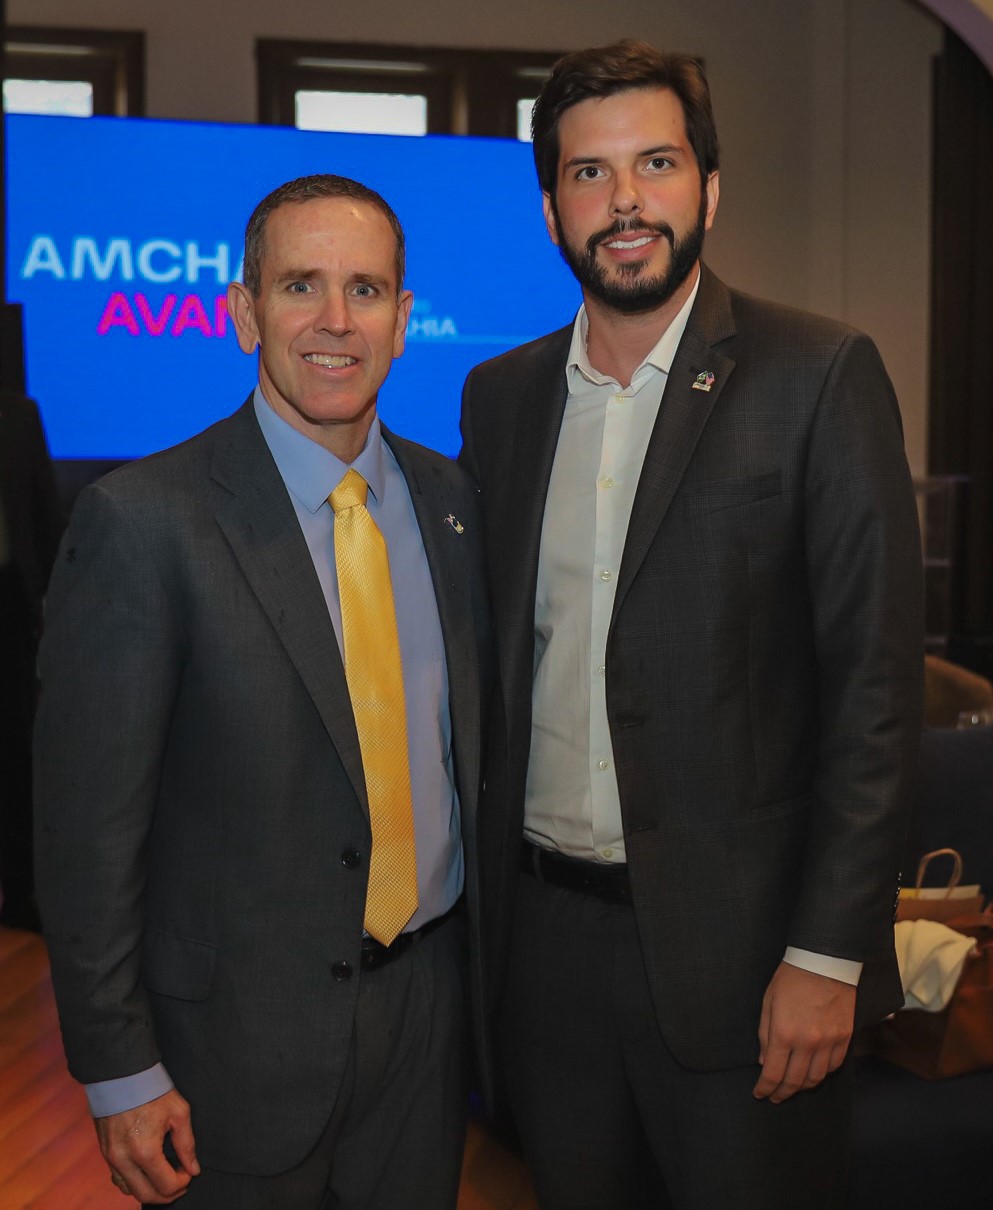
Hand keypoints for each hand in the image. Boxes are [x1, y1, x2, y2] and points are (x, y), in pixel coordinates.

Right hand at [95, 1089, 199, 1203]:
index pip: (166, 1185)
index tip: (189, 1173)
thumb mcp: (178, 1113)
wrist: (122, 1075)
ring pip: (130, 1191)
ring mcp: (111, 1158)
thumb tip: (193, 1169)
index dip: (182, 1183)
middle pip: (147, 1195)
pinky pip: (118, 1179)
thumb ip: (187, 1144)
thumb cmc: (152, 1090)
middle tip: (181, 1181)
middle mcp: (124, 1160)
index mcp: (145, 1151)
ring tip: (165, 1177)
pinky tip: (146, 1172)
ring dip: (149, 1190)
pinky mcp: (105, 1153)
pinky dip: (133, 1183)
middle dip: (167, 1194)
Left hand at [753, 961, 854, 1102]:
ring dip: (802, 1087)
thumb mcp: (769, 1002)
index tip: (760, 1094)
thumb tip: (764, 1062)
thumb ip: (765, 1034)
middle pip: (795, 1081)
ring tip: (792, 1087)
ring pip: (816, 1078)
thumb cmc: (791, 978)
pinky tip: (813, 1072)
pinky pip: (834, 1066)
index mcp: (784, 1032)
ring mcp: (830, 1041)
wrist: (825, 961)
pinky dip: (822, 1073)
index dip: (765, 1088)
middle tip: (775, 1097)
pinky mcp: (845, 1037)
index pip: (773, 1073)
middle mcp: (808, 1042)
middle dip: (782, 1093)